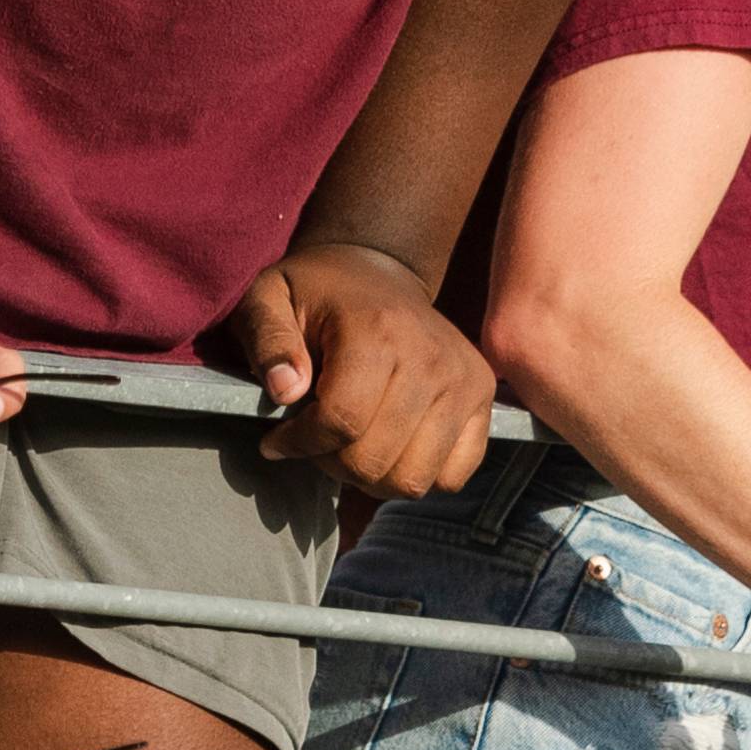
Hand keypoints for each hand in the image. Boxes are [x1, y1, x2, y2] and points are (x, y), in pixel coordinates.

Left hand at [236, 239, 490, 491]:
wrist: (377, 271)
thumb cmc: (318, 293)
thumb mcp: (269, 299)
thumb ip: (268, 341)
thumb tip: (285, 391)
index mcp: (377, 331)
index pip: (340, 421)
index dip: (299, 443)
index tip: (277, 438)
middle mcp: (430, 357)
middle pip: (374, 460)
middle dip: (331, 462)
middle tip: (317, 439)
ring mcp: (462, 380)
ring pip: (413, 478)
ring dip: (372, 476)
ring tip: (353, 444)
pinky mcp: (481, 396)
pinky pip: (452, 476)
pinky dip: (418, 475)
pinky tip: (391, 447)